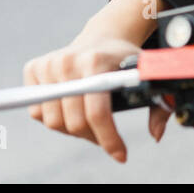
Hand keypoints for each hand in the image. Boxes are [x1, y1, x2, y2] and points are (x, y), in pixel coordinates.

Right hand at [23, 32, 169, 162]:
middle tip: (106, 138)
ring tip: (90, 123)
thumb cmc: (125, 60)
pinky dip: (55, 120)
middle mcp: (68, 61)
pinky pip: (37, 112)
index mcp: (96, 62)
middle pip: (74, 122)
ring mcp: (49, 64)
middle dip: (94, 137)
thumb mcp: (147, 76)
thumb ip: (159, 105)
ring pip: (53, 121)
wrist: (104, 36)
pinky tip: (73, 110)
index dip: (109, 139)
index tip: (121, 155)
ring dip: (73, 131)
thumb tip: (156, 135)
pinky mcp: (34, 68)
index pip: (97, 112)